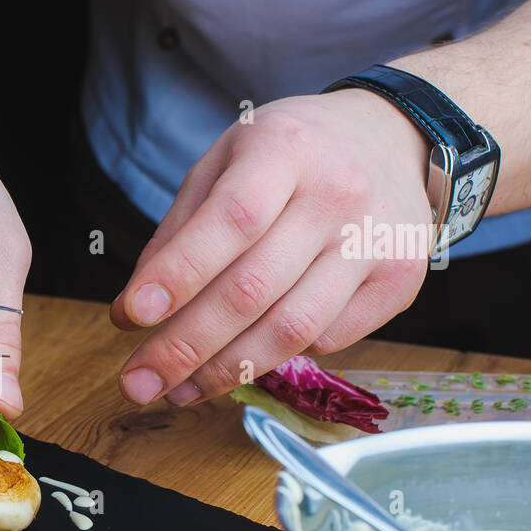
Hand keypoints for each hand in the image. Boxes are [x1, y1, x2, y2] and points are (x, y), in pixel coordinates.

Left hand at [110, 89, 432, 406]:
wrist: (395, 139)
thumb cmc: (292, 155)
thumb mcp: (225, 162)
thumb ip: (179, 230)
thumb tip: (134, 310)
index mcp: (285, 150)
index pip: (230, 221)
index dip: (178, 274)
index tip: (131, 316)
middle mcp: (338, 194)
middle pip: (254, 289)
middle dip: (185, 346)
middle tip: (137, 383)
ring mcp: (376, 241)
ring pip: (292, 328)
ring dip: (225, 371)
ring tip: (178, 391)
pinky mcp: (399, 283)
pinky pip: (327, 339)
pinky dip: (275, 356)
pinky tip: (240, 360)